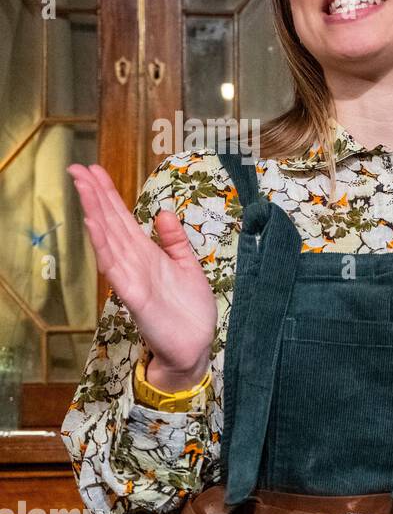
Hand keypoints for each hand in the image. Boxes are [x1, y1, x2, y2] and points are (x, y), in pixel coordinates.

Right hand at [67, 164, 215, 386]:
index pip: (122, 219)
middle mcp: (133, 262)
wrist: (195, 345)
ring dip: (95, 212)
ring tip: (82, 187)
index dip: (108, 194)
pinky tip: (94, 225)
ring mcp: (130, 277)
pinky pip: (115, 267)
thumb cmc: (190, 309)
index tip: (94, 170)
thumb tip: (163, 212)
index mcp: (146, 254)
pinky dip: (103, 246)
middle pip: (110, 223)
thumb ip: (175, 241)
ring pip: (108, 239)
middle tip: (77, 168)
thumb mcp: (187, 266)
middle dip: (95, 195)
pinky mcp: (133, 295)